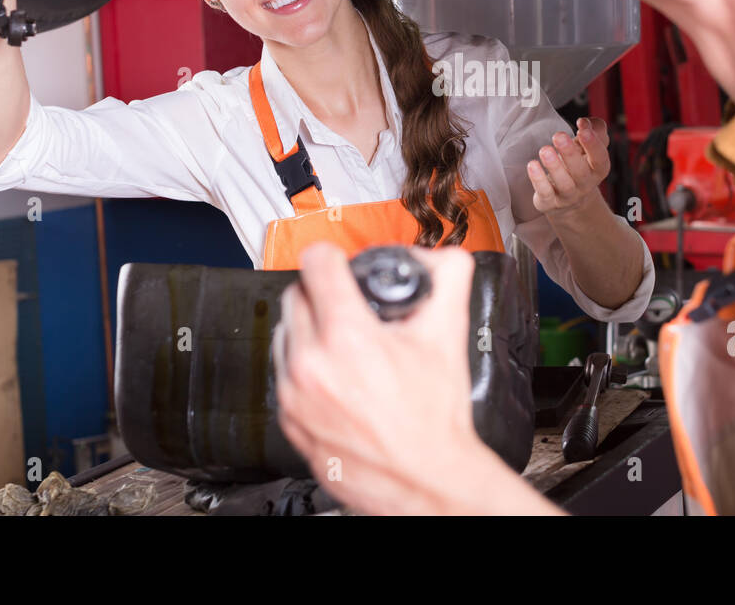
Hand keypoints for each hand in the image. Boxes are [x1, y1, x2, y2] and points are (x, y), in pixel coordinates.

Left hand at [273, 243, 489, 514]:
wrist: (425, 479)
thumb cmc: (434, 419)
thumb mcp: (449, 335)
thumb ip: (450, 279)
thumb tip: (440, 258)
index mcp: (346, 337)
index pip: (316, 264)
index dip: (333, 256)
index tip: (340, 262)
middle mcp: (311, 365)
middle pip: (296, 294)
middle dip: (322, 293)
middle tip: (348, 304)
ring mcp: (295, 395)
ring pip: (285, 333)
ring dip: (309, 328)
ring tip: (342, 341)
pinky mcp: (288, 420)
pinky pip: (284, 373)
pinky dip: (304, 366)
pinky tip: (334, 374)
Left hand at [527, 116, 610, 216]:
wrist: (570, 200)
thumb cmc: (578, 166)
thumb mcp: (588, 147)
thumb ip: (594, 130)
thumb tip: (586, 122)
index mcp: (597, 169)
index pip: (600, 158)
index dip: (593, 143)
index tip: (582, 126)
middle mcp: (585, 184)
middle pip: (581, 172)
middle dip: (570, 153)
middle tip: (558, 136)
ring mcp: (567, 196)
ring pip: (564, 184)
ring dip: (554, 167)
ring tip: (545, 150)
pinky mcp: (549, 202)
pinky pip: (545, 193)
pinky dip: (538, 180)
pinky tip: (532, 165)